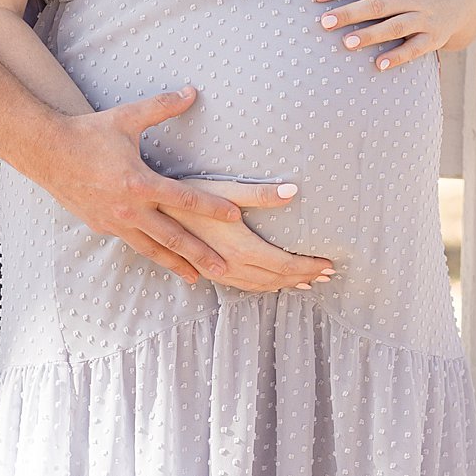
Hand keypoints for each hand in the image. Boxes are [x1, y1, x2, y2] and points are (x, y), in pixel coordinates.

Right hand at [20, 88, 250, 284]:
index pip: (185, 198)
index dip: (212, 207)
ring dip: (176, 264)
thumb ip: (162, 106)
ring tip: (196, 278)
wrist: (46, 152)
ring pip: (152, 249)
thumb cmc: (88, 132)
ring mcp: (114, 221)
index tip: (235, 216)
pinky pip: (131, 243)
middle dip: (201, 253)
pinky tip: (160, 258)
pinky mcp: (101, 226)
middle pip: (173, 237)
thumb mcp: (127, 117)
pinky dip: (150, 253)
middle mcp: (129, 208)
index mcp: (139, 182)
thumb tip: (191, 91)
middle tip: (225, 270)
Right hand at [163, 179, 335, 292]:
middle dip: (303, 278)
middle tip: (326, 276)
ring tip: (305, 283)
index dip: (309, 267)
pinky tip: (267, 283)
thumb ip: (260, 194)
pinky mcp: (203, 270)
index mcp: (240, 247)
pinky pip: (241, 285)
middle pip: (275, 279)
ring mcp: (215, 271)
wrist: (145, 210)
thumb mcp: (225, 189)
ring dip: (284, 286)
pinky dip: (261, 287)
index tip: (329, 265)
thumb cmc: (185, 193)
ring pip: (258, 286)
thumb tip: (293, 191)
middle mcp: (229, 265)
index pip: (285, 265)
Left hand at [311, 0, 475, 71]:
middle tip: (324, 21)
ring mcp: (425, 17)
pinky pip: (415, 48)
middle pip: (378, 4)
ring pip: (395, 26)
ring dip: (370, 35)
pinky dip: (398, 56)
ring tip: (346, 43)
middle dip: (350, 13)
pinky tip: (378, 65)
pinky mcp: (435, 37)